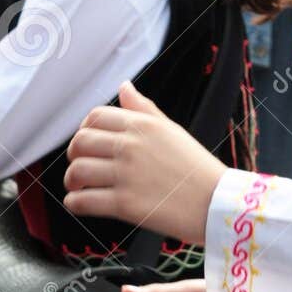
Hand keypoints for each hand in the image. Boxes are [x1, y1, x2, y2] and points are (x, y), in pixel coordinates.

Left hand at [64, 81, 225, 244]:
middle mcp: (131, 146)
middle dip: (74, 155)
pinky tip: (81, 204)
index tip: (88, 144)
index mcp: (143, 125)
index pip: (95, 117)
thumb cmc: (198, 169)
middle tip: (81, 167)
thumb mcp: (172, 131)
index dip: (84, 130)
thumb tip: (125, 86)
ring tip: (79, 188)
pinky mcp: (125, 204)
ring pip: (77, 171)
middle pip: (80, 142)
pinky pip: (83, 201)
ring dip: (72, 181)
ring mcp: (126, 175)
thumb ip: (144, 109)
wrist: (218, 204)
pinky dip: (75, 203)